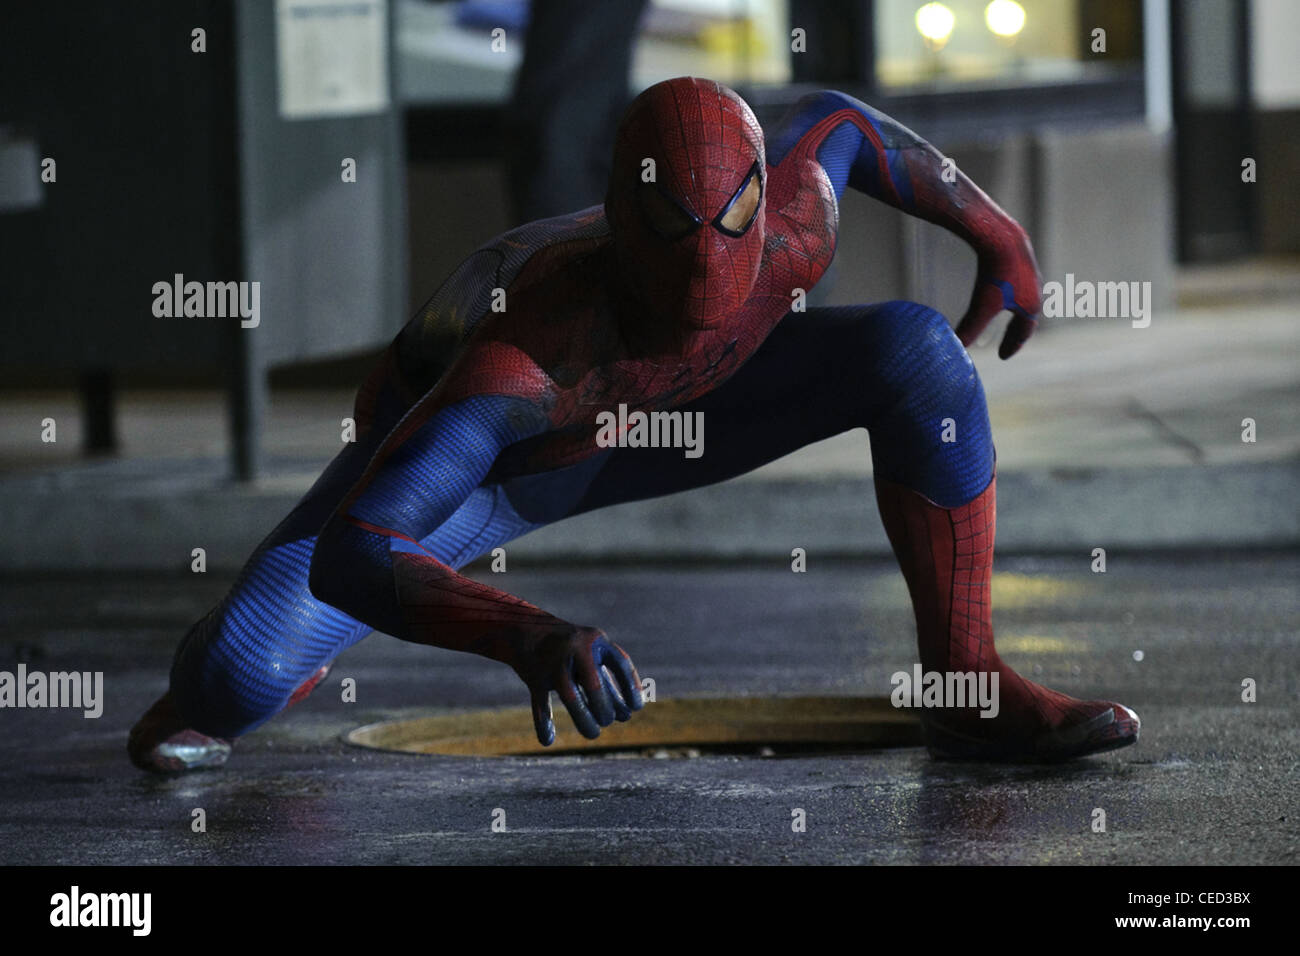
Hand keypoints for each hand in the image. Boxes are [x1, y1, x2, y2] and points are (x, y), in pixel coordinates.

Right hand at [509, 626, 644, 745]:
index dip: (631, 687)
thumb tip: (625, 715)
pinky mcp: (534, 676)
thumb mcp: (589, 654)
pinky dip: (543, 723)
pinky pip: (540, 703)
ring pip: (570, 696)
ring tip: (593, 734)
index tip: (637, 708)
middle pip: (594, 684)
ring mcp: (552, 662)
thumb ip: (606, 679)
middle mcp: (575, 648)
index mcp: (595, 640)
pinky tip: (547, 740)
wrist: (524, 628)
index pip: (620, 663)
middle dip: (604, 708)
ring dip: (583, 718)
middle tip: (608, 721)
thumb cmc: (568, 648)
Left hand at [955, 223, 1042, 359]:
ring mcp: (1032, 276)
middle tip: (1008, 342)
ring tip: (1009, 317)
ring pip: (1026, 300)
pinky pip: (1021, 284)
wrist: (1003, 239)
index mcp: (1031, 307)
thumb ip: (971, 329)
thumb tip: (958, 348)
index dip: (1012, 345)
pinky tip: (1004, 291)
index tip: (1002, 356)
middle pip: (1027, 319)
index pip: (1023, 333)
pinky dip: (1014, 295)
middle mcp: (1035, 292)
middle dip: (1016, 332)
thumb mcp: (981, 306)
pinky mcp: (1023, 261)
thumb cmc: (994, 276)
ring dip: (1018, 313)